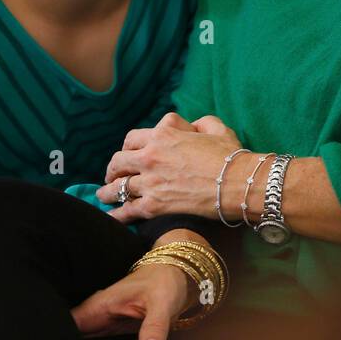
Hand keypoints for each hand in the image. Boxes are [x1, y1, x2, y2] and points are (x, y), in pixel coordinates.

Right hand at [70, 262, 193, 339]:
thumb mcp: (162, 304)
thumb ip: (154, 327)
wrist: (173, 273)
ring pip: (78, 339)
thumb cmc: (164, 282)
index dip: (60, 339)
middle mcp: (93, 314)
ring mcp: (99, 322)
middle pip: (68, 335)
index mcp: (98, 306)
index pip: (65, 325)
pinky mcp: (107, 329)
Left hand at [97, 112, 243, 221]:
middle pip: (118, 161)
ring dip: (108, 191)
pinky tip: (110, 216)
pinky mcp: (153, 206)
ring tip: (105, 195)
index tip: (130, 153)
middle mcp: (150, 156)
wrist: (236, 183)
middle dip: (113, 168)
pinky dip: (116, 215)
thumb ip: (200, 123)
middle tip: (114, 174)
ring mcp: (149, 182)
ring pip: (117, 187)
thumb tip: (193, 126)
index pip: (132, 139)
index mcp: (163, 135)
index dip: (130, 147)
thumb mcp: (217, 128)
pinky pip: (126, 211)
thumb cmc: (229, 155)